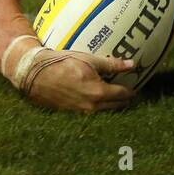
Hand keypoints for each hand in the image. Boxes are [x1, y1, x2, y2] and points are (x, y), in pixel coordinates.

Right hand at [20, 49, 137, 112]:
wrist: (36, 73)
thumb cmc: (63, 63)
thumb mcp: (89, 59)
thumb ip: (111, 64)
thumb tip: (131, 64)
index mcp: (98, 92)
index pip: (123, 95)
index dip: (131, 91)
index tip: (136, 88)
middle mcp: (91, 106)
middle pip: (116, 106)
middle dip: (124, 100)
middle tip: (129, 94)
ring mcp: (81, 113)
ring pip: (103, 112)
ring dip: (111, 105)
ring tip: (116, 98)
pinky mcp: (71, 114)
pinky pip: (91, 113)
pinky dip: (97, 108)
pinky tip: (97, 100)